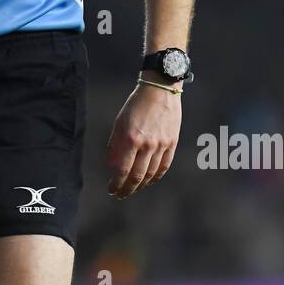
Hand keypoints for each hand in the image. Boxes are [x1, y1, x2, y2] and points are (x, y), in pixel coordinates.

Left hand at [105, 78, 181, 198]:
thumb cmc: (135, 105)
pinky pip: (164, 166)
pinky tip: (149, 181)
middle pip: (137, 176)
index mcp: (131, 139)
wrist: (160, 90)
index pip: (122, 170)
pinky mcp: (172, 143)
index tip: (111, 189)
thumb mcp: (119, 123)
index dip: (116, 184)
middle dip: (127, 189)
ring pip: (151, 174)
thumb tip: (112, 166)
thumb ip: (115, 146)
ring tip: (132, 189)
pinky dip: (156, 177)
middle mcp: (147, 145)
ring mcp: (162, 145)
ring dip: (140, 185)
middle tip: (120, 194)